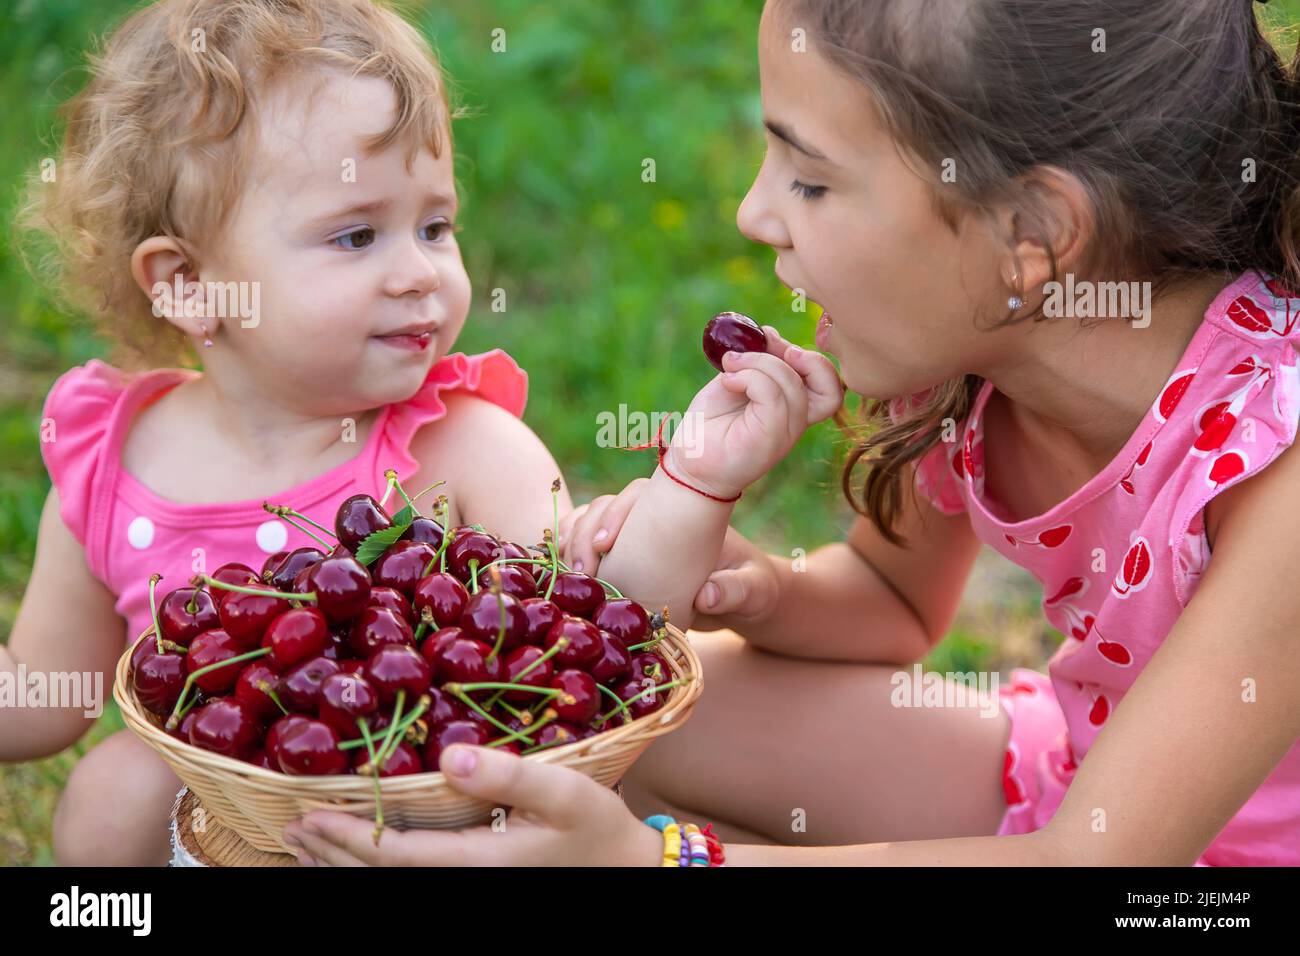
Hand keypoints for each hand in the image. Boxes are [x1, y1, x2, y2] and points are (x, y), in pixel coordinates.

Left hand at [281, 744, 662, 865]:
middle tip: (290, 828)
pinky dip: (372, 875)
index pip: (395, 854)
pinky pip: (410, 885)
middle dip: (331, 854)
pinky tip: (358, 864)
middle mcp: (463, 886)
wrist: (628, 873)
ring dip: (343, 870)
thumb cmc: (598, 829)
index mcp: (479, 863)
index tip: (310, 814)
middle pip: (381, 879)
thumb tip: (449, 756)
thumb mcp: (565, 792)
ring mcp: (466, 892)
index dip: (349, 836)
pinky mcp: (474, 886)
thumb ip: (509, 775)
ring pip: (390, 889)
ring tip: (305, 850)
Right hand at [562, 481, 778, 630]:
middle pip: (605, 507)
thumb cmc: (753, 585)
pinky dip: (567, 554)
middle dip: (584, 531)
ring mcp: (635, 537)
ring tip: (564, 572)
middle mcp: (654, 517)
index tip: (605, 546)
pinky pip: (585, 548)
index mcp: (684, 510)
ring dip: (570, 542)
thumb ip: (735, 590)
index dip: (616, 514)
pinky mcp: (624, 561)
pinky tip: (559, 573)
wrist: (745, 597)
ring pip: (588, 524)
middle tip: (581, 568)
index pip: (639, 495)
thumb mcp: (752, 588)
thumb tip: (707, 596)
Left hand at [665, 325, 842, 499]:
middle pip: (827, 381)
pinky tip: (728, 381)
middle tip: (758, 347)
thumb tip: (768, 335)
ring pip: (793, 384)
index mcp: (794, 407)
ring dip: (759, 363)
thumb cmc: (711, 423)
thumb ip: (757, 361)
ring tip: (730, 366)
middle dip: (793, 353)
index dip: (813, 357)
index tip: (773, 341)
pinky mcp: (768, 439)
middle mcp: (796, 421)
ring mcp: (786, 432)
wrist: (689, 461)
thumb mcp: (737, 380)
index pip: (832, 382)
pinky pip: (771, 395)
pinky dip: (748, 377)